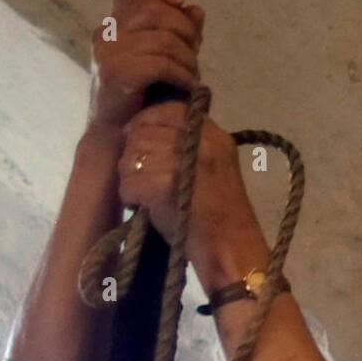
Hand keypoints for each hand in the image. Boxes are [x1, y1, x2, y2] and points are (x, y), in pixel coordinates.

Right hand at [87, 0, 204, 130]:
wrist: (115, 136)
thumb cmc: (139, 97)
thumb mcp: (162, 58)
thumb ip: (178, 32)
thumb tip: (195, 10)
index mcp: (113, 25)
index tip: (181, 1)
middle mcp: (106, 33)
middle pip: (154, 11)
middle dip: (184, 30)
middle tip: (195, 54)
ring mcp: (108, 53)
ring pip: (163, 39)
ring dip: (187, 58)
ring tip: (192, 76)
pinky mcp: (117, 73)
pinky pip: (161, 64)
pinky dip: (181, 74)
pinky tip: (186, 86)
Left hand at [117, 100, 257, 251]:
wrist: (232, 250)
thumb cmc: (218, 216)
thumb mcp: (208, 166)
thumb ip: (184, 145)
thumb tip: (141, 132)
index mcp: (212, 133)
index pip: (166, 110)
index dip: (144, 125)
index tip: (139, 147)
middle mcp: (201, 139)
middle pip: (142, 132)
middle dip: (133, 156)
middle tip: (139, 178)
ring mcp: (184, 160)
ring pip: (131, 157)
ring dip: (129, 178)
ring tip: (140, 195)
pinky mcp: (167, 183)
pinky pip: (130, 182)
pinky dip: (129, 197)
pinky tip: (139, 206)